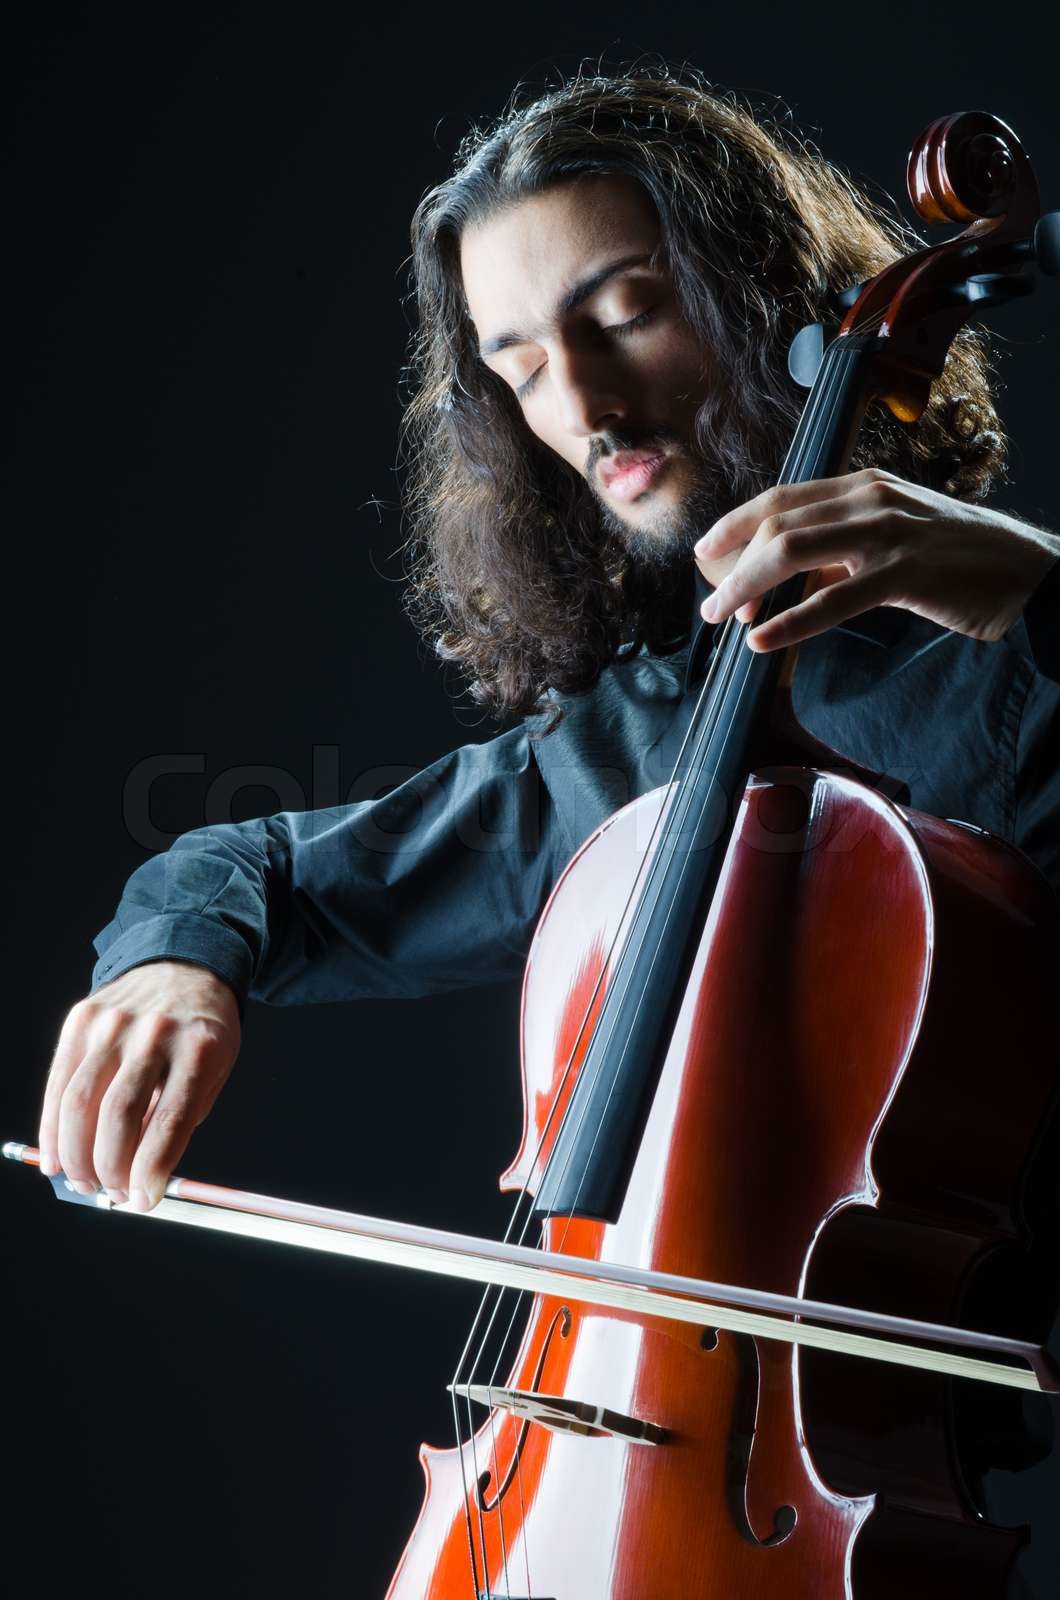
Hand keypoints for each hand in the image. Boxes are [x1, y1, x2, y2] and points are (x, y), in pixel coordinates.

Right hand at [38, 961, 241, 1210]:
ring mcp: (112, 1023)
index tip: (143, 1200)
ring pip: (79, 1105)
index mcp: (200, 1048)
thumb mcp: (215, 1071)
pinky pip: (58, 1085)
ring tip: (87, 1182)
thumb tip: (138, 1174)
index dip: (152, 1171)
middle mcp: (153, 1033)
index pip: (170, 1121)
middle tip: (114, 1193)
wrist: (184, 967)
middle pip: (118, 1116)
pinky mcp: (80, 1020)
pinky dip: (52, 1131)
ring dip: (77, 1158)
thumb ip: (181, 1117)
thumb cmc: (201, 1030)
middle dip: (111, 1170)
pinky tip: (56, 1158)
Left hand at [695, 468, 1059, 652]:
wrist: (1029, 571)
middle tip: (710, 605)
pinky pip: (832, 600)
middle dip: (731, 565)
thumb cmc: (959, 559)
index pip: (780, 497)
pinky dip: (790, 622)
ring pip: (792, 553)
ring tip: (724, 620)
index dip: (735, 524)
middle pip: (776, 525)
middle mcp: (870, 501)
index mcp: (865, 486)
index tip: (705, 552)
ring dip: (746, 589)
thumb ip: (840, 553)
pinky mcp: (906, 575)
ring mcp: (888, 535)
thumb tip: (784, 582)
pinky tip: (764, 642)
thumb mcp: (893, 539)